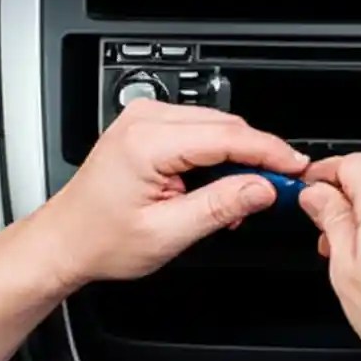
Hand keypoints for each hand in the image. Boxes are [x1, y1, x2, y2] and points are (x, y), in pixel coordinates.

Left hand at [30, 100, 307, 290]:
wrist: (64, 241)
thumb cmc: (101, 240)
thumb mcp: (168, 233)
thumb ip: (221, 206)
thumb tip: (263, 187)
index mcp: (147, 143)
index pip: (228, 136)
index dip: (269, 152)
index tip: (296, 168)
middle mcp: (145, 121)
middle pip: (226, 126)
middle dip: (258, 156)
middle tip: (279, 188)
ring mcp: (144, 119)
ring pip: (216, 127)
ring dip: (238, 157)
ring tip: (241, 198)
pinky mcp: (147, 126)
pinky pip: (199, 131)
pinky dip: (218, 155)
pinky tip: (220, 185)